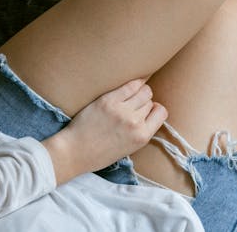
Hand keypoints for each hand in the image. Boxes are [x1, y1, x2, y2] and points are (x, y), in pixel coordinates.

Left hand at [42, 79, 167, 184]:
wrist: (75, 151)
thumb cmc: (99, 153)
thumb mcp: (128, 148)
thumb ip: (141, 131)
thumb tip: (149, 111)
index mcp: (142, 137)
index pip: (161, 112)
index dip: (154, 110)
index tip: (146, 110)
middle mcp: (135, 122)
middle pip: (150, 101)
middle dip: (144, 102)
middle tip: (133, 105)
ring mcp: (122, 110)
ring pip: (143, 91)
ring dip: (139, 91)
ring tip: (130, 95)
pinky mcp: (108, 100)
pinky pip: (129, 85)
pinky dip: (133, 83)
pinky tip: (128, 86)